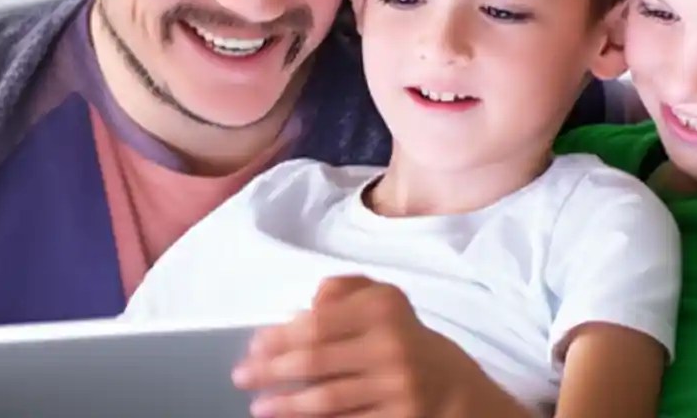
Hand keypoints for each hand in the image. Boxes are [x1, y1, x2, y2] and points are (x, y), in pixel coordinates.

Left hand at [233, 276, 504, 417]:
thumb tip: (309, 303)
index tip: (254, 345)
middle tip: (243, 377)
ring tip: (259, 407)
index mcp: (384, 309)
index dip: (280, 337)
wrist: (454, 390)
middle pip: (316, 361)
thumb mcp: (385, 302)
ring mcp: (396, 387)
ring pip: (327, 399)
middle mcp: (392, 346)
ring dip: (286, 405)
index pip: (318, 324)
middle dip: (271, 371)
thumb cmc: (405, 340)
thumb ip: (346, 289)